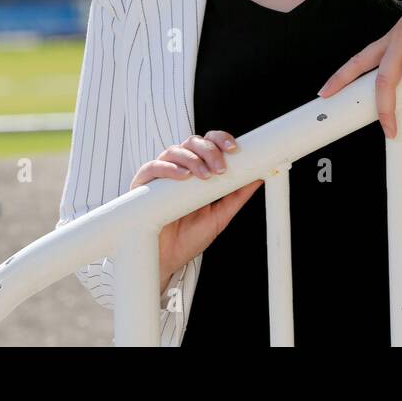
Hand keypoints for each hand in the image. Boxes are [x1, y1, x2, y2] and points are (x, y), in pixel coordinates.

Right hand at [129, 131, 262, 294]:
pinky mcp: (142, 185)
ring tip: (204, 176)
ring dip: (192, 160)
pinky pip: (153, 167)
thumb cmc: (191, 237)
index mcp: (197, 170)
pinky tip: (182, 176)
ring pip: (175, 151)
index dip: (220, 140)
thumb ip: (237, 195)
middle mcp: (179, 168)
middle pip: (193, 142)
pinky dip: (169, 168)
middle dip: (209, 151)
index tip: (234, 150)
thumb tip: (259, 176)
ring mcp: (160, 175)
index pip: (208, 144)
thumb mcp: (220, 215)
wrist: (169, 260)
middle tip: (220, 169)